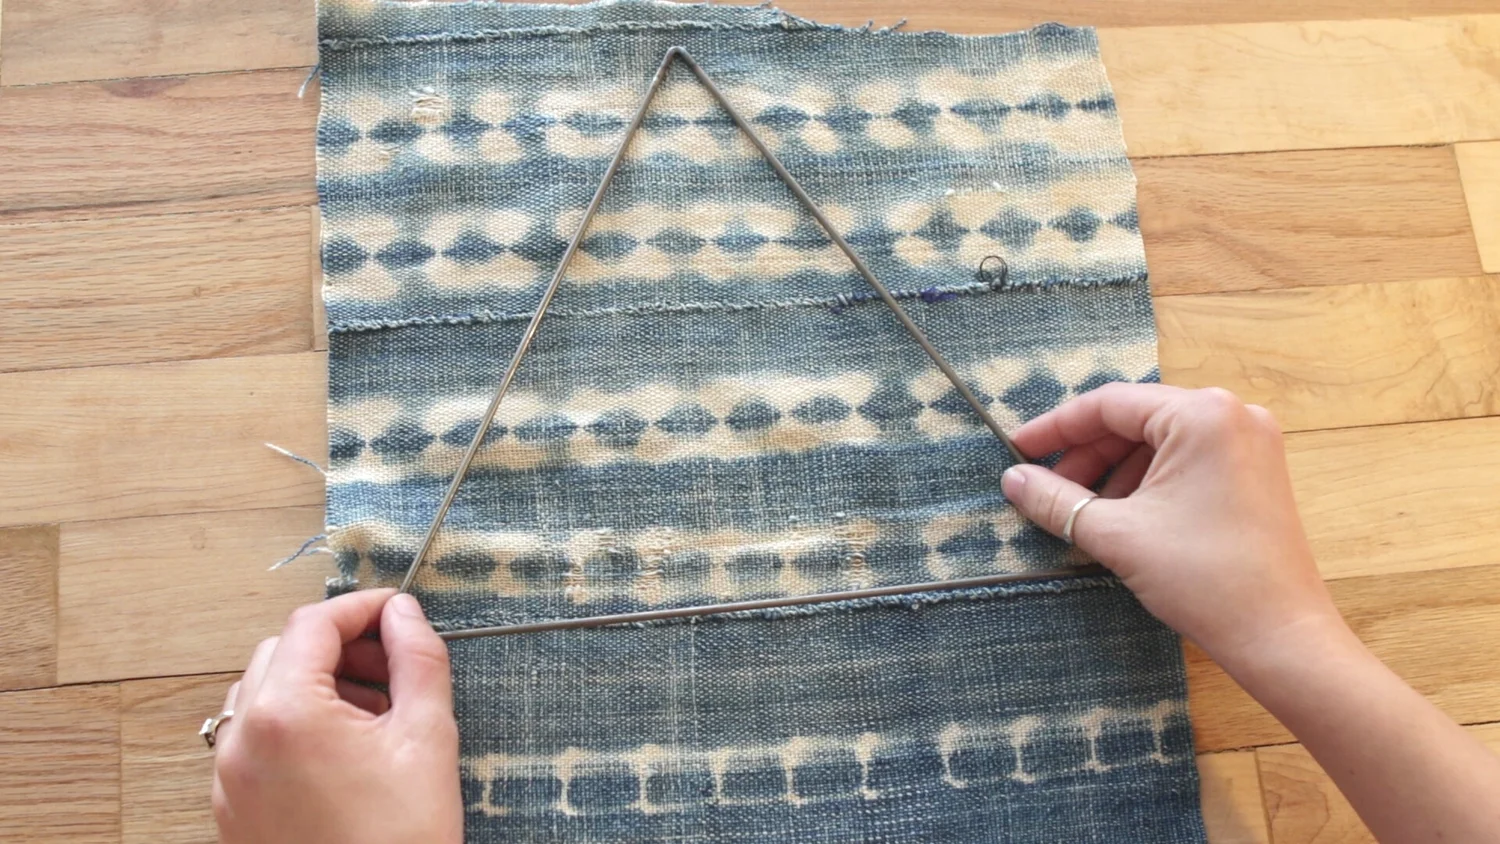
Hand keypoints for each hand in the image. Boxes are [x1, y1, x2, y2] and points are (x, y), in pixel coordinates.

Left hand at [211, 589, 462, 843]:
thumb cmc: (401, 840)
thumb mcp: (428, 737)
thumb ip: (417, 660)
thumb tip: (404, 615)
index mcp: (286, 714)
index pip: (313, 625)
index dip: (361, 608)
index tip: (398, 612)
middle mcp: (242, 741)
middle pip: (281, 653)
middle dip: (339, 648)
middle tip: (392, 663)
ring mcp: (229, 780)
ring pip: (261, 694)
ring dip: (313, 685)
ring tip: (373, 712)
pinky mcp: (232, 810)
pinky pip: (253, 741)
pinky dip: (293, 725)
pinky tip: (345, 751)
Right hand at [1000, 383, 1342, 667]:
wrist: (1281, 636)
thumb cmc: (1204, 578)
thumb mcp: (1116, 534)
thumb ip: (1057, 499)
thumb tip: (1012, 480)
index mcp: (1201, 414)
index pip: (1110, 404)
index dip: (1056, 428)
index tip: (1017, 450)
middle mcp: (1231, 414)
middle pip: (1136, 420)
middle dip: (1087, 456)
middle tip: (1047, 491)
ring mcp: (1250, 443)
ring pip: (1160, 442)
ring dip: (1115, 472)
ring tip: (1083, 512)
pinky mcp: (1256, 473)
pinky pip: (1187, 461)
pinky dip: (1149, 482)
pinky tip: (1123, 516)